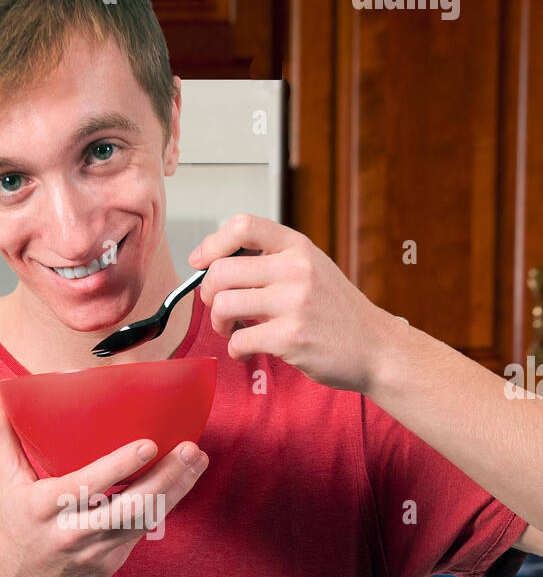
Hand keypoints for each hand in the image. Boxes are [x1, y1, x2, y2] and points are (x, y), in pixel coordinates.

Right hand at [0, 374, 208, 576]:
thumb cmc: (7, 524)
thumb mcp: (3, 478)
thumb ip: (2, 428)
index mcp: (45, 507)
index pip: (86, 485)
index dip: (119, 467)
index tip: (148, 444)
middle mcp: (72, 533)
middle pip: (129, 507)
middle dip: (166, 479)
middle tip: (191, 448)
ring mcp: (95, 552)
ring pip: (144, 521)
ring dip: (175, 490)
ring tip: (197, 461)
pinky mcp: (109, 564)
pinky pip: (141, 532)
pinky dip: (163, 506)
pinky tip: (181, 482)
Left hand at [189, 212, 400, 394]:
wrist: (375, 347)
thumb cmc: (336, 312)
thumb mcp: (310, 268)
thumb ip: (271, 260)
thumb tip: (213, 258)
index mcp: (298, 247)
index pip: (244, 225)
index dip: (212, 243)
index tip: (200, 261)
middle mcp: (296, 269)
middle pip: (221, 270)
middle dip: (209, 294)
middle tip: (221, 308)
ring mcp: (295, 303)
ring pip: (224, 305)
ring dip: (219, 323)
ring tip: (233, 330)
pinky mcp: (291, 337)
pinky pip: (238, 341)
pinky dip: (236, 350)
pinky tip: (248, 351)